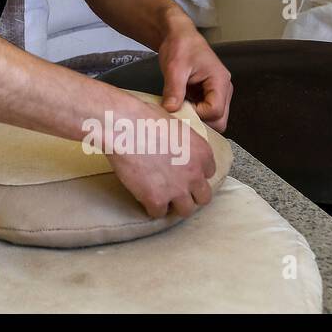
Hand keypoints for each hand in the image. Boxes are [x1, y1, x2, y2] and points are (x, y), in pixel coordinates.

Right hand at [103, 95, 215, 218]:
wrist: (123, 126)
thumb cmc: (143, 117)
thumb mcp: (175, 124)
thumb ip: (184, 142)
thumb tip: (177, 146)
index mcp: (202, 153)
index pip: (208, 173)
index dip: (194, 173)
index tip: (183, 171)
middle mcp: (195, 174)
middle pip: (203, 197)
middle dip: (190, 194)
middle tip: (175, 188)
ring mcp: (177, 189)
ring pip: (185, 210)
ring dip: (174, 204)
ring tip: (160, 195)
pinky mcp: (156, 199)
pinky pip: (158, 213)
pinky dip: (151, 207)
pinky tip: (143, 196)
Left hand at [157, 24, 232, 130]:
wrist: (179, 36)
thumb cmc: (181, 46)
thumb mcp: (174, 67)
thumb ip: (174, 89)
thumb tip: (170, 109)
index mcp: (220, 81)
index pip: (215, 111)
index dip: (197, 114)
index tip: (180, 107)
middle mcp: (223, 90)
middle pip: (219, 120)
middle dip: (199, 121)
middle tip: (179, 112)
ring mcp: (217, 94)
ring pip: (213, 119)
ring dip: (196, 119)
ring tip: (178, 109)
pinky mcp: (208, 95)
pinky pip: (205, 113)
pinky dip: (193, 114)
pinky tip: (180, 106)